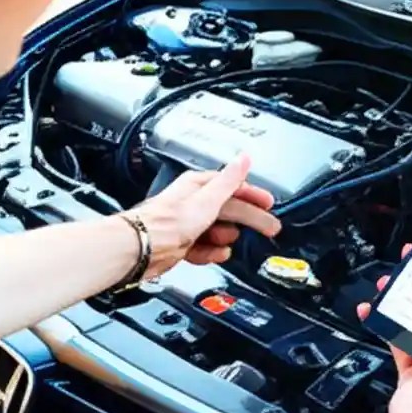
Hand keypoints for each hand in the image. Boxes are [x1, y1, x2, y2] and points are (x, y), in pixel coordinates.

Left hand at [123, 154, 280, 277]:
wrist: (142, 248)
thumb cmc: (167, 222)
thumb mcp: (207, 198)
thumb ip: (229, 180)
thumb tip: (244, 159)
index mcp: (199, 186)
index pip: (233, 187)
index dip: (253, 195)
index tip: (268, 203)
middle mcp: (193, 203)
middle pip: (230, 210)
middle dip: (250, 219)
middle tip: (268, 227)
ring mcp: (187, 224)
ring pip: (217, 231)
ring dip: (226, 238)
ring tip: (229, 241)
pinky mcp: (182, 244)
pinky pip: (204, 248)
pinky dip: (211, 252)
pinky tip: (216, 253)